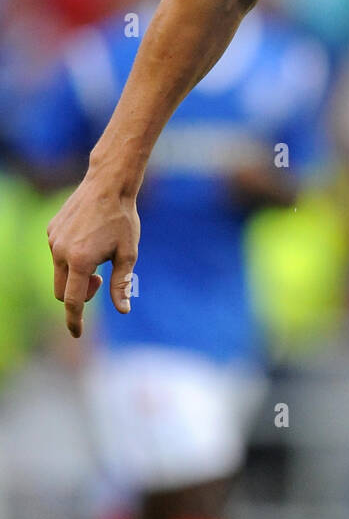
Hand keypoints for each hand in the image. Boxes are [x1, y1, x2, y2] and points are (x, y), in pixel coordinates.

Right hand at [47, 174, 139, 338]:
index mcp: (80, 261)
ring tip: (97, 254)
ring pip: (59, 271)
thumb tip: (123, 310)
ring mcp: (53, 240)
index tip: (77, 333)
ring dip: (75, 273)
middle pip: (61, 291)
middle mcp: (60, 252)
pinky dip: (70, 256)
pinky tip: (88, 239)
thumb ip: (121, 284)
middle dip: (78, 294)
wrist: (108, 184)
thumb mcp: (128, 253)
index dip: (74, 320)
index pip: (72, 301)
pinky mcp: (51, 230)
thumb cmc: (123, 219)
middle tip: (101, 279)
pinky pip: (57, 253)